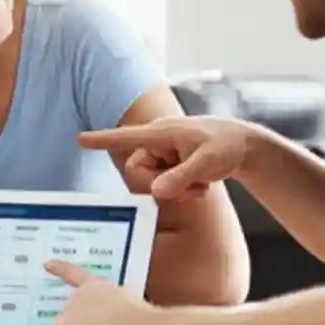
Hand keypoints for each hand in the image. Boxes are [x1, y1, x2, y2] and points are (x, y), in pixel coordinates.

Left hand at [44, 260, 155, 324]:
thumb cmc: (143, 321)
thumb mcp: (129, 305)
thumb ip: (113, 308)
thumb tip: (112, 324)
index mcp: (96, 286)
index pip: (75, 275)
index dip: (60, 269)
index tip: (47, 263)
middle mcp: (76, 297)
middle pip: (74, 319)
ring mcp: (66, 316)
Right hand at [81, 117, 259, 199]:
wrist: (244, 145)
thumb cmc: (227, 146)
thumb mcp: (207, 164)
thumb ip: (181, 178)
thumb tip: (155, 192)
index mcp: (162, 133)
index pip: (126, 136)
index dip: (102, 139)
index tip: (80, 139)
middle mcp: (157, 141)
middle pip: (139, 172)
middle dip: (162, 186)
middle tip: (193, 188)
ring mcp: (163, 152)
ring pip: (152, 182)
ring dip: (176, 189)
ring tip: (200, 184)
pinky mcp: (169, 162)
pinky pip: (162, 183)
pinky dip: (181, 188)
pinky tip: (200, 183)